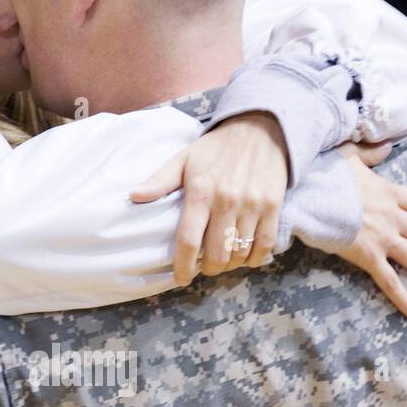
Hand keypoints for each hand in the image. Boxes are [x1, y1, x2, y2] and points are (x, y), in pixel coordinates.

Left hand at [130, 111, 288, 284]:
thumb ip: (160, 180)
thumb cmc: (216, 148)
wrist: (260, 128)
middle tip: (204, 267)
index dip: (183, 266)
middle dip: (208, 268)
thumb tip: (134, 196)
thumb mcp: (184, 158)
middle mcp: (226, 200)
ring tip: (224, 260)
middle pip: (216, 254)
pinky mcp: (273, 206)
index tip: (181, 278)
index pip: (188, 240)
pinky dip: (254, 259)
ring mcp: (252, 204)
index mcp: (200, 191)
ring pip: (240, 253)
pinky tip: (245, 257)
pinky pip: (264, 245)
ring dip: (230, 265)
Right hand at [326, 143, 406, 317]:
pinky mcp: (368, 256)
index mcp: (388, 191)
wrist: (310, 196)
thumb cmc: (324, 175)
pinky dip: (402, 296)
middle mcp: (392, 216)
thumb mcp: (348, 156)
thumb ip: (369, 153)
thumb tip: (386, 146)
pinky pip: (390, 280)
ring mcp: (383, 237)